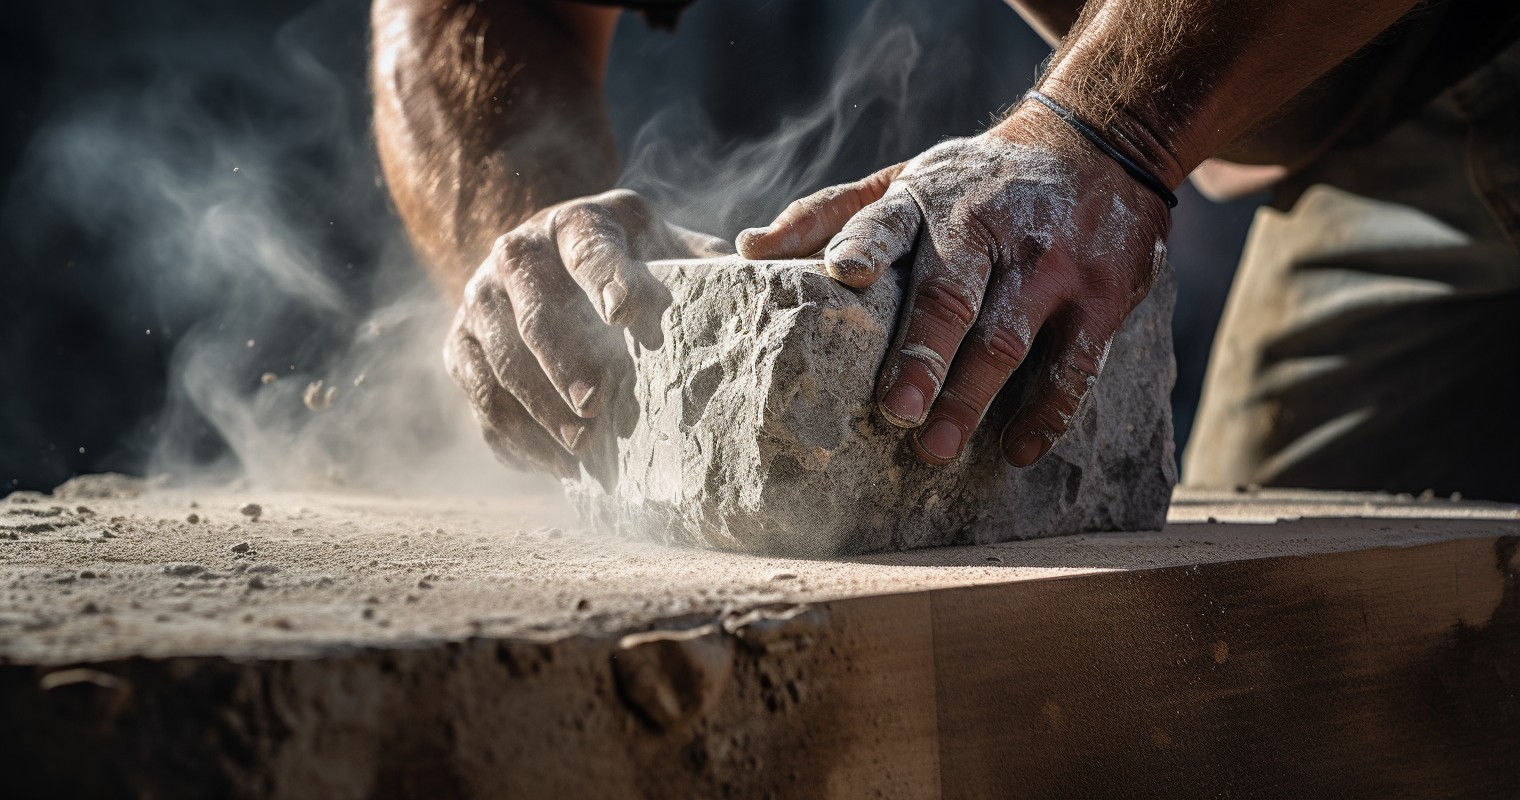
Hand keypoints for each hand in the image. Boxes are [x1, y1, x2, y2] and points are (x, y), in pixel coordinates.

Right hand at [446, 189, 732, 476]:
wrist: (545, 262)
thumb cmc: (632, 264)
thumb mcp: (669, 247)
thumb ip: (713, 265)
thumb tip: (792, 277)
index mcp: (579, 222)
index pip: (589, 246)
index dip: (607, 276)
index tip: (628, 312)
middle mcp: (518, 252)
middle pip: (531, 308)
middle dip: (564, 358)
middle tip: (597, 403)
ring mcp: (479, 299)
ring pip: (495, 357)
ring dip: (538, 407)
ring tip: (583, 447)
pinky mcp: (457, 345)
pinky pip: (477, 397)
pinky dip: (516, 436)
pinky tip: (558, 464)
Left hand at [738, 103, 1169, 466]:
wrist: (1102, 147)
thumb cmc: (978, 181)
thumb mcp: (908, 179)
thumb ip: (834, 214)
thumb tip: (748, 248)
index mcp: (928, 200)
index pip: (890, 221)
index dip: (865, 243)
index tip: (843, 272)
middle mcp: (988, 229)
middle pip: (951, 295)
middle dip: (922, 354)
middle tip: (893, 410)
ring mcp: (1049, 264)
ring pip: (1007, 338)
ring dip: (972, 397)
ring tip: (935, 447)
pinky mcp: (1100, 296)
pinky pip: (1075, 363)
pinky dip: (1049, 410)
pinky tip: (1020, 449)